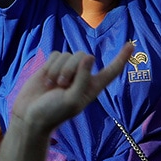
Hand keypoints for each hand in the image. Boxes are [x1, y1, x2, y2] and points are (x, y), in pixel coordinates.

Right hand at [10, 43, 132, 135]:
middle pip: (84, 56)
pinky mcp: (53, 65)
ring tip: (53, 86)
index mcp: (92, 87)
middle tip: (61, 86)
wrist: (29, 115)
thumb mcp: (72, 101)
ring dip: (58, 69)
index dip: (121, 58)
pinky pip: (56, 54)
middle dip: (70, 68)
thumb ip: (83, 80)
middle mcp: (82, 76)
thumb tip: (89, 57)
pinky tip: (46, 80)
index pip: (111, 70)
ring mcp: (67, 70)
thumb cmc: (53, 113)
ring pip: (69, 54)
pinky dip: (50, 66)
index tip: (131, 44)